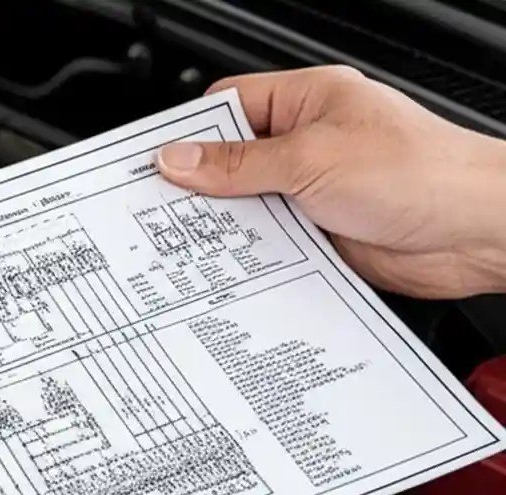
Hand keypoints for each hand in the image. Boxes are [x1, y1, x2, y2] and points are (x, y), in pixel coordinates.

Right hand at [155, 65, 505, 298]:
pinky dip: (249, 256)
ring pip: (247, 208)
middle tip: (160, 207)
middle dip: (199, 186)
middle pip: (230, 162)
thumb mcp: (311, 158)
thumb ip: (237, 165)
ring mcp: (313, 191)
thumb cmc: (421, 172)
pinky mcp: (320, 235)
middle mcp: (308, 143)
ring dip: (226, 226)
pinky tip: (232, 264)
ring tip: (194, 239)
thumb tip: (179, 159)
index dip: (188, 134)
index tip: (151, 160)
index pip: (227, 108)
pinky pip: (268, 245)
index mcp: (307, 101)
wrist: (478, 231)